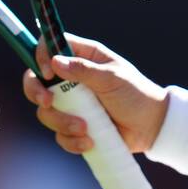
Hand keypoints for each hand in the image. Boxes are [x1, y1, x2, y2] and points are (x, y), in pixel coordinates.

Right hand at [23, 33, 168, 155]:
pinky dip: (71, 140)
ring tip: (86, 128)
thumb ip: (83, 70)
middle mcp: (72, 79)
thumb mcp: (112, 78)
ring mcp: (72, 103)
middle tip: (48, 102)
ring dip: (62, 122)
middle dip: (36, 92)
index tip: (48, 72)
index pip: (51, 47)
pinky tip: (89, 141)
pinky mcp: (74, 126)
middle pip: (37, 80)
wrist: (151, 127)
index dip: (42, 56)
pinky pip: (59, 134)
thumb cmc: (136, 94)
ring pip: (46, 111)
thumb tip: (55, 61)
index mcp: (83, 58)